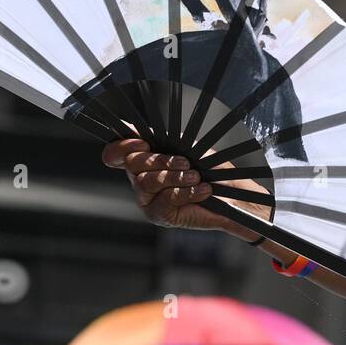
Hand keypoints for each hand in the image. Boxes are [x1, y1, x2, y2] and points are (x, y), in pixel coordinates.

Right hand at [101, 138, 254, 234]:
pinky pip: (164, 199)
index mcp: (144, 160)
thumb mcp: (187, 147)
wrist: (230, 194)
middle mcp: (140, 179)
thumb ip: (162, 140)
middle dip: (161, 161)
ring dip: (176, 177)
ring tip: (196, 177)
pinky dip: (186, 192)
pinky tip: (201, 191)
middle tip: (185, 162)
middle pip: (132, 165)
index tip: (143, 143)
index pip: (115, 153)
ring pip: (147, 182)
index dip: (122, 146)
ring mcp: (146, 199)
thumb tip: (138, 129)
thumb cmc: (209, 170)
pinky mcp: (158, 215)